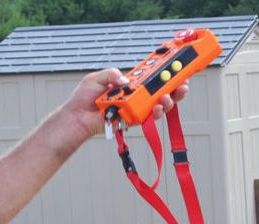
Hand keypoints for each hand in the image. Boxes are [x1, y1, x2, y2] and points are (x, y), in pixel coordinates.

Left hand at [63, 68, 190, 143]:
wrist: (77, 116)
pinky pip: (149, 117)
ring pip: (160, 105)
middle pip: (162, 91)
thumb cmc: (85, 97)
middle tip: (182, 84)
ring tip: (167, 98)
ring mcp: (136, 108)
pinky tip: (158, 108)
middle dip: (175, 88)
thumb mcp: (97, 78)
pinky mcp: (133, 120)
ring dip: (168, 101)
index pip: (152, 76)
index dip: (167, 73)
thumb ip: (111, 74)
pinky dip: (156, 113)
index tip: (179, 68)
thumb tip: (126, 80)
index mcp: (131, 83)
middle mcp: (137, 95)